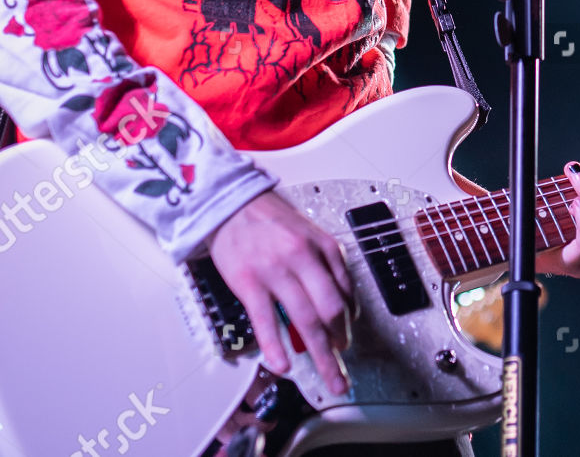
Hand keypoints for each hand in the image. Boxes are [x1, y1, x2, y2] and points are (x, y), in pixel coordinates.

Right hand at [207, 189, 356, 396]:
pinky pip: (266, 321)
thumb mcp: (309, 234)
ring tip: (329, 376)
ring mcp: (275, 271)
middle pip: (331, 311)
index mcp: (322, 246)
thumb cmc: (270, 220)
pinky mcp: (249, 283)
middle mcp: (303, 258)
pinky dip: (276, 347)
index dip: (349, 322)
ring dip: (321, 355)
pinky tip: (283, 365)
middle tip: (343, 368)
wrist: (230, 203)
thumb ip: (328, 266)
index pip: (346, 292)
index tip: (346, 339)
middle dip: (340, 345)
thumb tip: (344, 305)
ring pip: (305, 320)